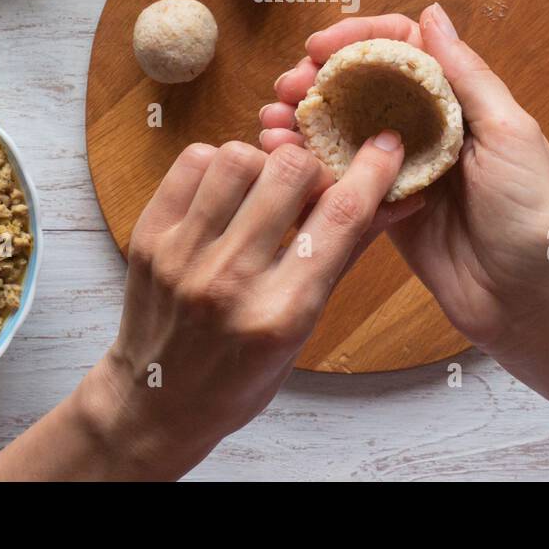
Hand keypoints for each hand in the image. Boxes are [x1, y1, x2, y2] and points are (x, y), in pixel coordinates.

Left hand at [85, 135, 413, 477]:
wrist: (160, 403)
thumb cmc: (243, 373)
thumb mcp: (306, 325)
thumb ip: (347, 253)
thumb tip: (399, 199)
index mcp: (282, 314)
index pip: (341, 217)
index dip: (373, 170)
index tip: (386, 145)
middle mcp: (229, 281)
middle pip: (290, 172)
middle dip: (313, 168)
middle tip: (311, 187)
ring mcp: (182, 256)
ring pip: (238, 157)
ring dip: (263, 165)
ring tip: (264, 191)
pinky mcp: (150, 237)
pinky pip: (192, 162)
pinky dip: (218, 166)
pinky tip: (227, 193)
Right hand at [259, 3, 548, 359]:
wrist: (524, 300)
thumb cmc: (530, 214)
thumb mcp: (509, 134)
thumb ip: (467, 76)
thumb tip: (432, 14)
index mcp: (457, 100)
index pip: (400, 50)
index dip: (357, 38)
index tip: (319, 45)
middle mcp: (424, 126)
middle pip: (361, 85)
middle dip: (318, 78)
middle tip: (286, 87)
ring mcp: (398, 167)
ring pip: (341, 128)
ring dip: (303, 119)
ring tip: (270, 122)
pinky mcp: (379, 207)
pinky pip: (337, 175)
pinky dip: (305, 162)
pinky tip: (277, 156)